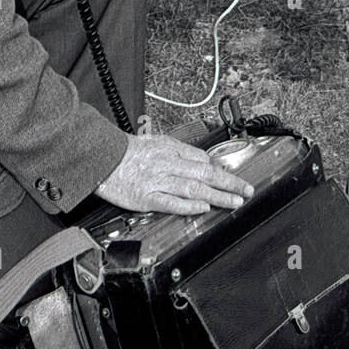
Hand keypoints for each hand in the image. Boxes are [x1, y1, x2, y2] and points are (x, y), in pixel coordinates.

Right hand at [95, 133, 254, 215]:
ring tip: (235, 202)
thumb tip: (202, 160)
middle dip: (229, 183)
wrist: (101, 157)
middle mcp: (168, 165)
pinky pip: (171, 202)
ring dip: (217, 195)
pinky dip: (188, 205)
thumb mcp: (156, 141)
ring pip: (194, 188)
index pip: (203, 160)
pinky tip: (203, 207)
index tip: (235, 180)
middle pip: (205, 173)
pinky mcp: (146, 197)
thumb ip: (178, 151)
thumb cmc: (126, 151)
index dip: (221, 171)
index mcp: (171, 150)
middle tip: (247, 190)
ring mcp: (158, 181)